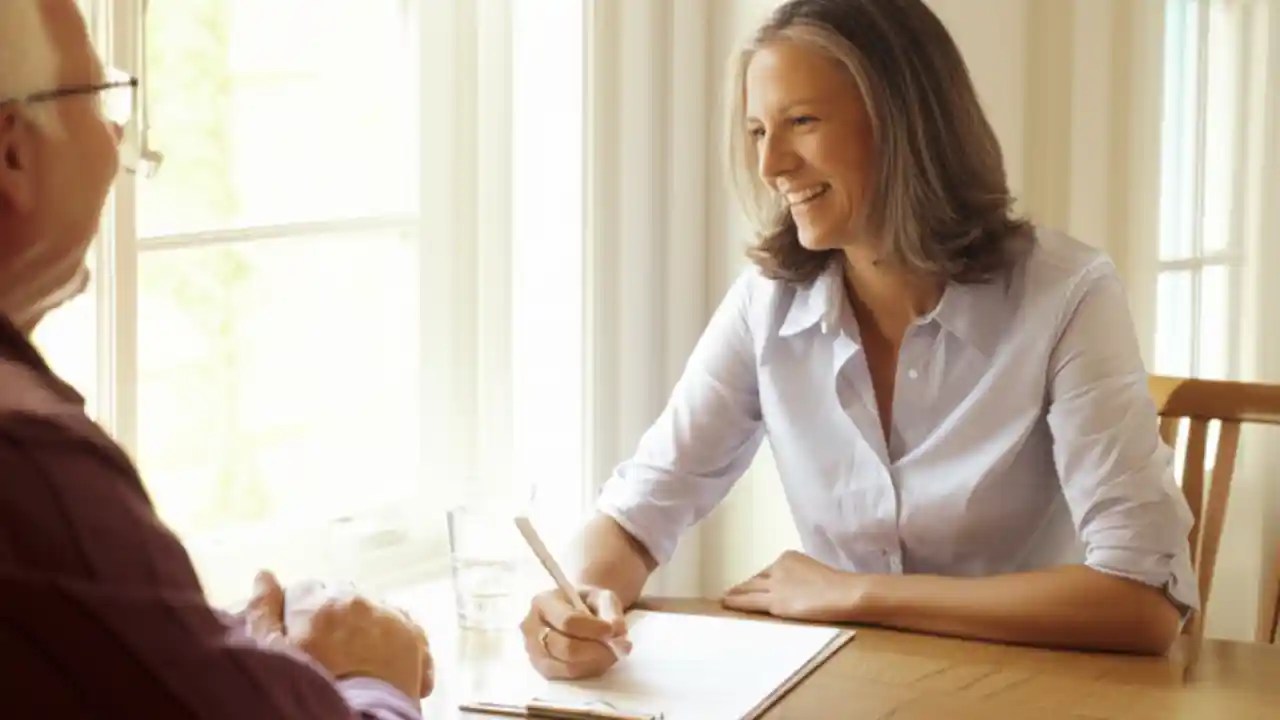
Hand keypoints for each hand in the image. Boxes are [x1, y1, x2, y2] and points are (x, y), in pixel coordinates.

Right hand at [245, 571, 433, 699]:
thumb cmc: (310, 691)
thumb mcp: (271, 655)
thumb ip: (263, 612)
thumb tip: (265, 576)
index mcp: (316, 606)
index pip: (303, 590)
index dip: (297, 613)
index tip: (297, 634)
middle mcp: (355, 603)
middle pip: (338, 594)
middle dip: (330, 613)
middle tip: (325, 648)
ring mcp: (389, 618)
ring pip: (371, 605)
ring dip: (362, 621)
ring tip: (354, 656)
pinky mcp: (414, 637)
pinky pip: (405, 622)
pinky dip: (396, 634)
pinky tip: (384, 657)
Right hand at [520, 586, 631, 679]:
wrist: (575, 611)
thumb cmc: (587, 602)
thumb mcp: (601, 596)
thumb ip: (611, 611)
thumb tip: (617, 632)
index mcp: (543, 602)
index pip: (567, 621)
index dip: (593, 629)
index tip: (612, 630)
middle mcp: (531, 628)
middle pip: (566, 648)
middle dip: (596, 650)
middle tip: (616, 647)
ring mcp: (533, 651)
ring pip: (568, 666)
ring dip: (595, 662)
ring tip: (610, 652)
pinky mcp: (542, 669)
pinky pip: (568, 676)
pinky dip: (588, 670)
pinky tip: (598, 660)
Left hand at [722, 550, 863, 622]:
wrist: (844, 593)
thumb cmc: (839, 585)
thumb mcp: (815, 572)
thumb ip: (801, 578)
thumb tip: (798, 590)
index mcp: (788, 557)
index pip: (770, 570)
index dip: (763, 581)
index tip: (756, 586)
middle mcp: (778, 568)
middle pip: (757, 578)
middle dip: (745, 585)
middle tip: (729, 590)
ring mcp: (775, 585)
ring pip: (749, 589)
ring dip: (735, 593)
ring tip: (723, 598)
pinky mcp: (776, 603)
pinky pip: (751, 603)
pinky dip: (736, 603)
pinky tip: (726, 604)